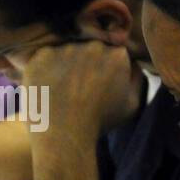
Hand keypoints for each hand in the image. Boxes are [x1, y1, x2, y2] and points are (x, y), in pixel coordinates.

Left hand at [21, 41, 142, 142]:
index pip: (114, 53)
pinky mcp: (43, 54)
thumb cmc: (100, 122)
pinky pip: (45, 57)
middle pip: (91, 49)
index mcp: (118, 56)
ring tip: (63, 92)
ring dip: (66, 66)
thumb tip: (133, 62)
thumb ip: (137, 78)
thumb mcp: (132, 104)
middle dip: (88, 64)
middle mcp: (94, 45)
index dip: (108, 69)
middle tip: (82, 89)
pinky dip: (46, 70)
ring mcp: (67, 48)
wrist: (65, 134)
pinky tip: (49, 89)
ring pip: (67, 52)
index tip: (102, 84)